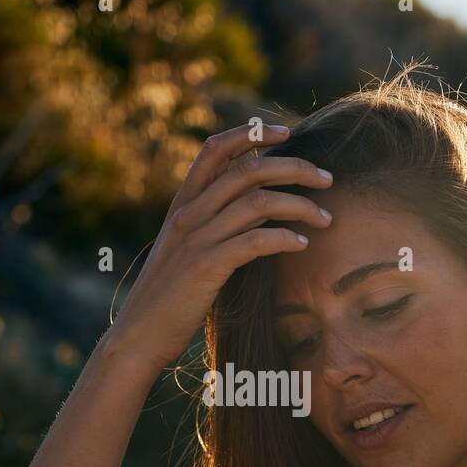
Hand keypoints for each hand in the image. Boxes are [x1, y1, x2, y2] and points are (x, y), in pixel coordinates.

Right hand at [104, 123, 333, 370]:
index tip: (287, 133)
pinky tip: (303, 245)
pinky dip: (285, 238)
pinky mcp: (206, 267)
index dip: (253, 133)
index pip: (216, 149)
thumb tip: (259, 206)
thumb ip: (214, 222)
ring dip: (302, 206)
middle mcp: (188, 214)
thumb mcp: (186, 248)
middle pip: (249, 170)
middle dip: (296, 168)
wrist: (139, 334)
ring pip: (259, 202)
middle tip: (327, 179)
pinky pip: (256, 241)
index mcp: (182, 204)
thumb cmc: (169, 296)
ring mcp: (196, 239)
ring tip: (326, 218)